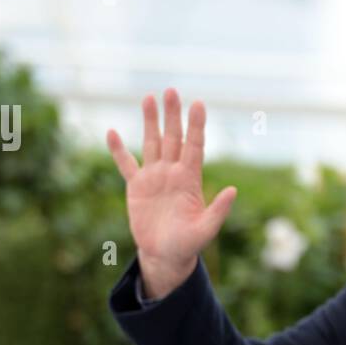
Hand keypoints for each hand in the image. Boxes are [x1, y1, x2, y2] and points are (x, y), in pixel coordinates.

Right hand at [107, 88, 236, 299]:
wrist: (166, 254)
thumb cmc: (188, 244)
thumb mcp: (206, 230)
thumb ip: (218, 211)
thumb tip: (233, 190)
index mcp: (190, 179)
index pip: (194, 146)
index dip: (196, 125)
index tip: (198, 104)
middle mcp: (172, 172)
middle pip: (173, 137)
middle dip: (172, 115)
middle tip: (171, 90)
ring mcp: (154, 177)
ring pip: (151, 143)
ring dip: (150, 121)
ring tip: (148, 98)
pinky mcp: (136, 187)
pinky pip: (126, 164)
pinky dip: (118, 150)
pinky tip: (112, 132)